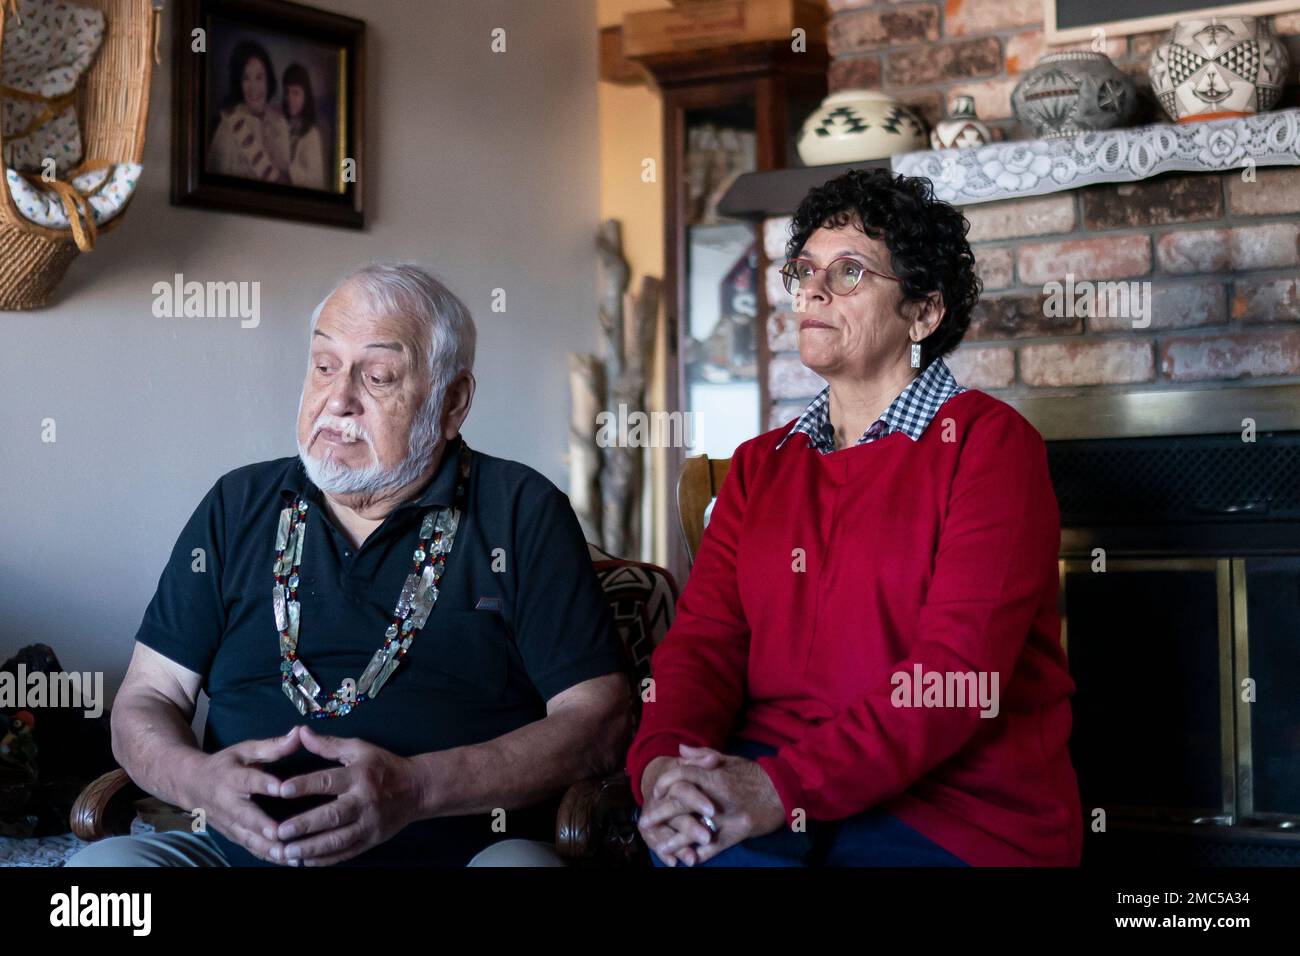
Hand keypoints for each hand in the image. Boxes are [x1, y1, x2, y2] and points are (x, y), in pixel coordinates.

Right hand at [183, 726, 300, 864]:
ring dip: (268, 847)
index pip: (248, 780)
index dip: (263, 784)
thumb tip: (299, 733)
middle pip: (246, 816)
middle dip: (262, 825)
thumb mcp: (245, 750)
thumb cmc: (225, 764)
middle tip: (280, 834)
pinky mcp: (234, 836)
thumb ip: (273, 746)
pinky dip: (267, 856)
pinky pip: (251, 848)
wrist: (191, 785)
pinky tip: (288, 861)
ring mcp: (230, 823)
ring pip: (248, 838)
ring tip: (289, 855)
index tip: (280, 788)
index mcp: (232, 778)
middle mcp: (229, 803)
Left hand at [274, 725, 423, 865]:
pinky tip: (306, 862)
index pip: (328, 781)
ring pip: (338, 840)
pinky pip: (346, 853)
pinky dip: (325, 860)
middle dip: (305, 825)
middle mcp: (364, 802)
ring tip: (287, 852)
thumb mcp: (360, 749)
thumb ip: (329, 745)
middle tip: (280, 832)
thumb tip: (301, 732)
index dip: (305, 785)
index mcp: (359, 776)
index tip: (282, 791)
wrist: (417, 789)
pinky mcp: (371, 840)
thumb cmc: (385, 766)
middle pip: (332, 816)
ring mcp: (369, 824)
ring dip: (311, 848)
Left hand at [646, 744, 786, 864]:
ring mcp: (725, 816)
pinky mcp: (736, 833)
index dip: (664, 783)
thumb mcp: (729, 759)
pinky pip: (713, 847)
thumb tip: (679, 750)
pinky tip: (688, 859)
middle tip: (644, 822)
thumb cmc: (755, 774)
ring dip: (674, 840)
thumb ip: (702, 755)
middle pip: (680, 804)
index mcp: (713, 775)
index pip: (680, 774)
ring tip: (660, 848)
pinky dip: (700, 854)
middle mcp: (716, 796)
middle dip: (659, 814)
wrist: (783, 790)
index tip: (655, 793)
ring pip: (693, 830)